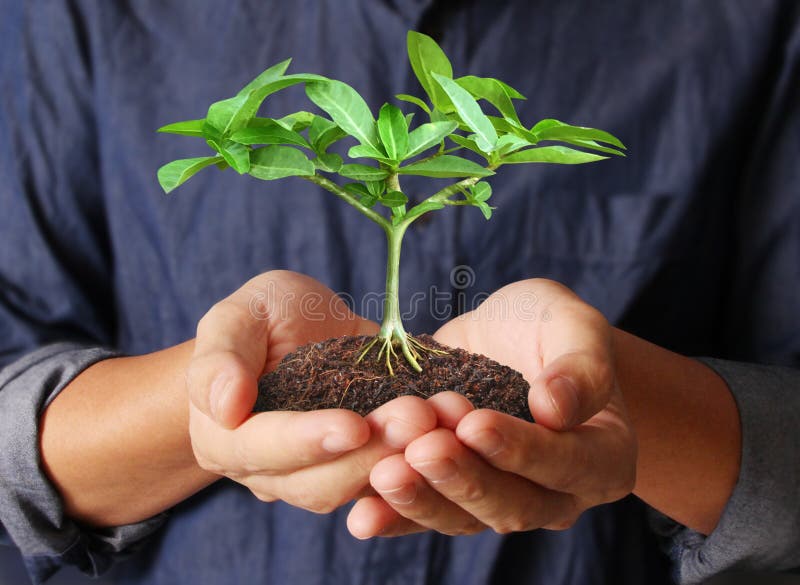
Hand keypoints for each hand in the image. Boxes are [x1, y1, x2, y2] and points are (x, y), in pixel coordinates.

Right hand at [187, 270, 436, 512]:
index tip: (352, 424)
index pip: (263, 448)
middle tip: (415, 418)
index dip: (307, 440)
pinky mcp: (360, 468)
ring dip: (399, 460)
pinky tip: (450, 430)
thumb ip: (221, 355)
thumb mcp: (239, 315)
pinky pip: (388, 478)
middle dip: (368, 454)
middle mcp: (270, 471)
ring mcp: (317, 475)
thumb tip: (224, 405)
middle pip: (316, 481)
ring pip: (356, 488)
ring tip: (436, 421)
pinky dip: (419, 460)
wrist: (305, 331)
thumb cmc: (265, 318)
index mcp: (226, 438)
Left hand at [347, 279, 635, 536]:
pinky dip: (395, 517)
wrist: (504, 338)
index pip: (568, 464)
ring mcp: (502, 500)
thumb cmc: (547, 328)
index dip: (522, 450)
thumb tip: (559, 409)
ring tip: (385, 473)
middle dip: (464, 478)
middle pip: (514, 504)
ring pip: (465, 519)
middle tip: (422, 447)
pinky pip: (426, 517)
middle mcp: (557, 494)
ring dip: (424, 499)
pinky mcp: (454, 496)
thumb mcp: (572, 324)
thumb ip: (581, 364)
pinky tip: (363, 515)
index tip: (476, 424)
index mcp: (603, 456)